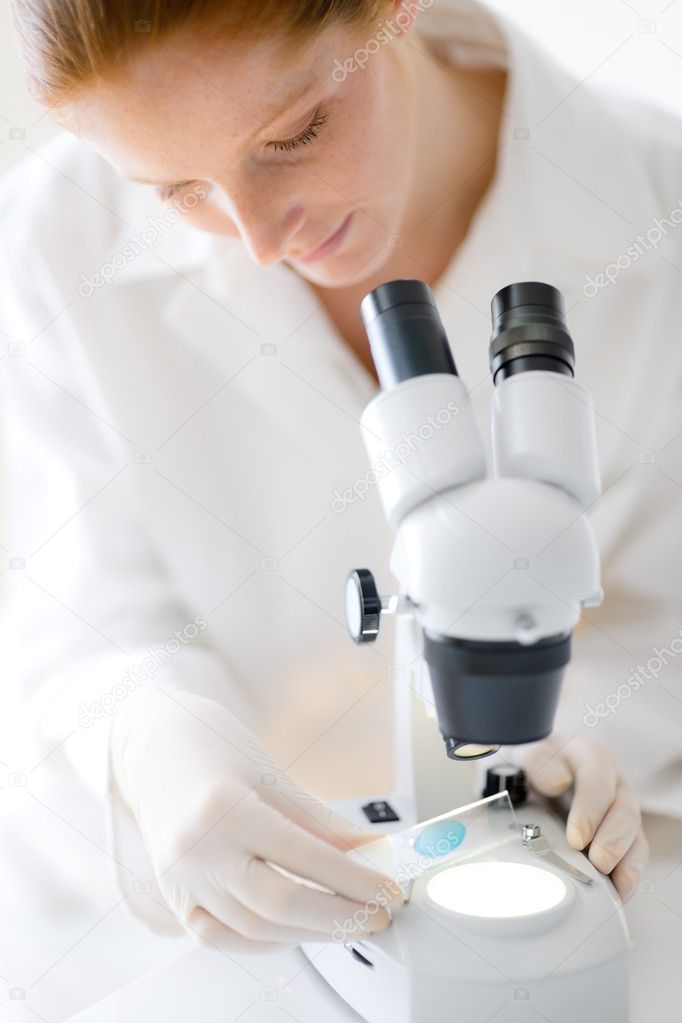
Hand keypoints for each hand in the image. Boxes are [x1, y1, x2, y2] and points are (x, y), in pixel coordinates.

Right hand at [110, 687, 403, 952]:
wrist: (154, 747)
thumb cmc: (211, 748)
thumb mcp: (270, 773)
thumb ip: (319, 820)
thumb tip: (369, 853)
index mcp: (226, 807)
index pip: (304, 857)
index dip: (354, 881)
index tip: (388, 891)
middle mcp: (198, 848)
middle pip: (279, 903)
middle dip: (339, 916)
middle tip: (377, 915)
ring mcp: (181, 878)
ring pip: (253, 928)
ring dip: (309, 933)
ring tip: (346, 921)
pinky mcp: (174, 897)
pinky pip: (220, 937)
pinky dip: (263, 940)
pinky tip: (295, 928)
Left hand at [520, 734, 648, 901]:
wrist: (537, 773)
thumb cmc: (536, 764)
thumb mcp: (529, 753)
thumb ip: (540, 762)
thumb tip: (558, 783)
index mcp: (592, 758)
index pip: (598, 781)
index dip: (590, 811)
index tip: (576, 838)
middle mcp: (614, 785)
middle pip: (625, 812)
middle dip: (613, 841)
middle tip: (597, 863)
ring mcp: (620, 813)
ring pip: (636, 839)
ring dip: (626, 865)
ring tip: (612, 888)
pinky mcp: (621, 839)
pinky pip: (632, 860)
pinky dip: (625, 880)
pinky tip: (615, 896)